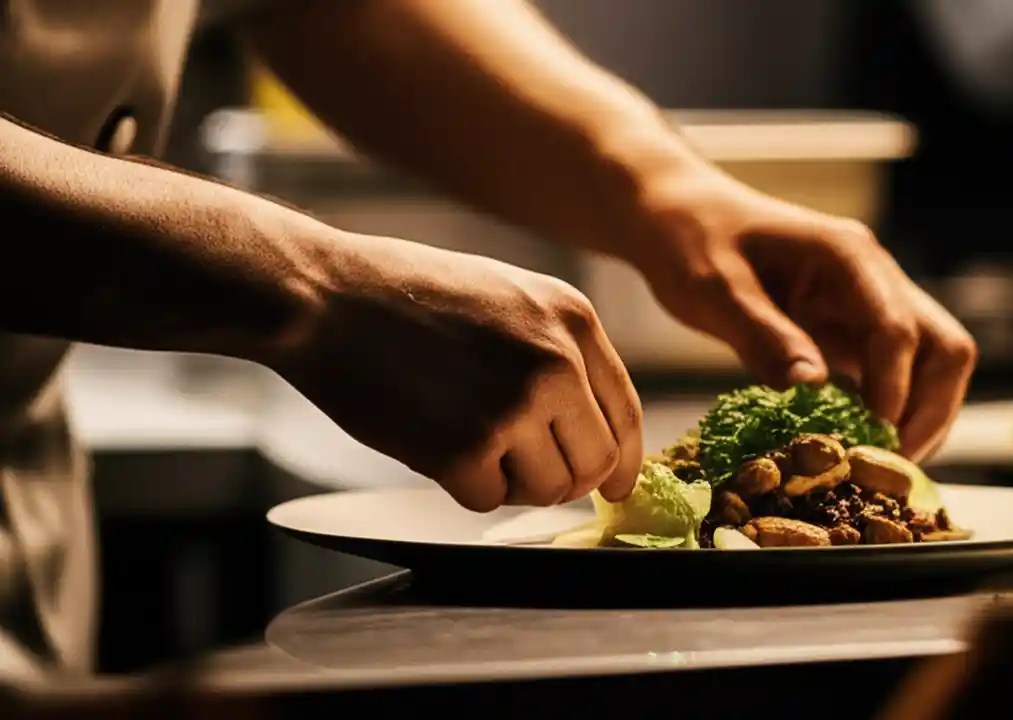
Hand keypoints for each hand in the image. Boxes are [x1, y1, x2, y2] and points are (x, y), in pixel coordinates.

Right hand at [271, 232, 643, 510]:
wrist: (323, 296)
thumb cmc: (405, 294)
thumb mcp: (508, 295)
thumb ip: (557, 351)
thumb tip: (591, 427)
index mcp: (572, 318)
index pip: (624, 413)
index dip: (622, 461)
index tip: (615, 487)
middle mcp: (556, 362)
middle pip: (595, 463)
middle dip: (564, 478)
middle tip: (522, 467)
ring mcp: (514, 405)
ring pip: (549, 490)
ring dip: (511, 482)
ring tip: (468, 438)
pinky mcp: (466, 448)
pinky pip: (489, 500)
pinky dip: (463, 485)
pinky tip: (435, 440)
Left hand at [624, 169, 976, 460]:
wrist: (675, 215)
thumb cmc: (689, 241)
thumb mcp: (713, 289)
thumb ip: (763, 335)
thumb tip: (814, 388)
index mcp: (847, 256)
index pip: (899, 329)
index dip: (893, 392)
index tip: (869, 444)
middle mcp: (873, 278)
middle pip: (944, 349)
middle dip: (927, 413)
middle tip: (885, 470)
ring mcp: (867, 304)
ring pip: (929, 366)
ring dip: (915, 419)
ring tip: (873, 469)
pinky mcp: (849, 329)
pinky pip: (890, 375)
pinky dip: (884, 414)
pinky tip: (853, 448)